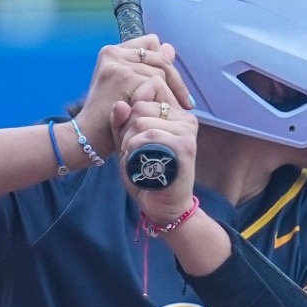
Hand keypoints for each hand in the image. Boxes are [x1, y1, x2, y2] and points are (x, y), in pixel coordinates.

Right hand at [75, 36, 192, 159]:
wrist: (88, 137)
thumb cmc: (109, 117)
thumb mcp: (129, 90)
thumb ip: (148, 69)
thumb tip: (170, 48)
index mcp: (114, 52)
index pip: (151, 44)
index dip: (166, 63)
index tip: (175, 85)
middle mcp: (114, 52)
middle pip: (160, 57)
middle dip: (175, 81)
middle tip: (186, 103)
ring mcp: (117, 63)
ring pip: (161, 72)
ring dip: (172, 94)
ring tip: (177, 112)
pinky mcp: (123, 76)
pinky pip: (157, 84)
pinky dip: (164, 101)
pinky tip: (164, 115)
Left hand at [112, 74, 196, 224]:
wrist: (164, 207)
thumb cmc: (146, 176)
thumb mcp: (127, 144)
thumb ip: (122, 123)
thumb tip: (120, 103)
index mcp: (175, 114)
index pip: (141, 99)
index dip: (126, 121)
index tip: (131, 143)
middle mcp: (185, 118)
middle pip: (138, 108)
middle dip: (126, 133)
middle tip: (135, 156)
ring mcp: (186, 130)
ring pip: (139, 123)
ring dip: (129, 146)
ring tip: (139, 163)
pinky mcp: (184, 145)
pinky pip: (147, 137)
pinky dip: (136, 153)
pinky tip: (143, 167)